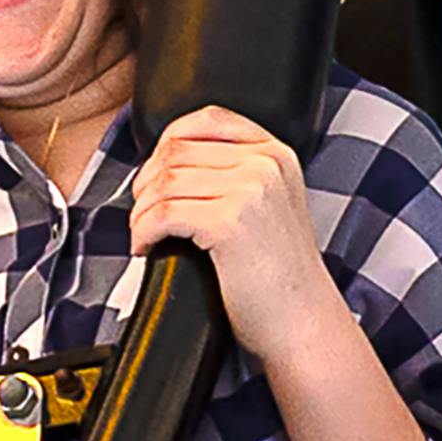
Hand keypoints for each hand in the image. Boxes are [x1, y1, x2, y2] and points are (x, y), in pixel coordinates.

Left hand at [129, 109, 340, 360]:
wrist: (302, 321)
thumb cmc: (278, 276)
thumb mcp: (270, 206)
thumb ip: (236, 175)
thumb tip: (166, 166)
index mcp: (276, 153)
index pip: (206, 119)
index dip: (166, 144)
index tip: (153, 176)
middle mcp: (266, 163)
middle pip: (176, 150)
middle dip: (146, 183)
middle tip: (142, 214)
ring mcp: (251, 190)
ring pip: (163, 181)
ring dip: (140, 212)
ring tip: (144, 236)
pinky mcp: (230, 222)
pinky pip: (162, 213)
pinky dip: (142, 232)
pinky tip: (147, 249)